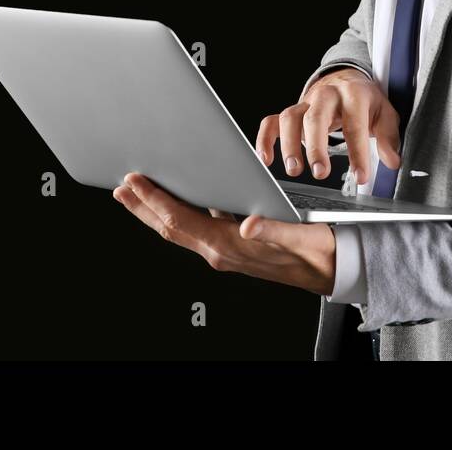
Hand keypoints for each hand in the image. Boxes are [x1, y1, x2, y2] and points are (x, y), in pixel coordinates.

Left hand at [112, 172, 336, 294]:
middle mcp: (220, 252)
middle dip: (143, 207)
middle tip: (121, 188)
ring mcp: (223, 251)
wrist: (330, 270)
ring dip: (155, 212)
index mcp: (230, 246)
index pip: (180, 220)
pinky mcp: (230, 247)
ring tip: (137, 195)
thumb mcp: (298, 236)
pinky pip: (193, 230)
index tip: (134, 182)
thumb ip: (271, 230)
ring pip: (178, 230)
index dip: (154, 200)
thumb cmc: (315, 251)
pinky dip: (176, 215)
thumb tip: (248, 225)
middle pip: (169, 227)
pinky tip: (176, 202)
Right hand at [254, 67, 400, 186]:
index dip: (357, 151)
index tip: (360, 176)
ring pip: (291, 117)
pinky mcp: (292, 111)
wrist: (347, 79)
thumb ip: (389, 137)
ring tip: (295, 169)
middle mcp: (326, 95)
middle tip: (320, 173)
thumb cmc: (365, 101)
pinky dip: (266, 138)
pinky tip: (266, 159)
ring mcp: (306, 102)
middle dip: (316, 146)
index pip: (354, 124)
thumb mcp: (385, 114)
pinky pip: (272, 121)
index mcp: (353, 95)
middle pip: (316, 116)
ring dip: (290, 144)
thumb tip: (392, 161)